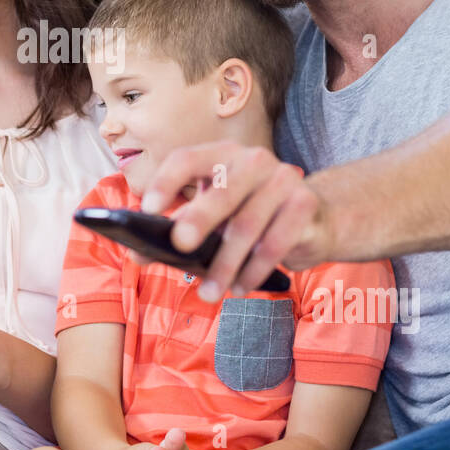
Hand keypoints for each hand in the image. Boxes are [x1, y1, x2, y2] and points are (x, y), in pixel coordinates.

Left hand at [139, 141, 335, 298]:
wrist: (313, 219)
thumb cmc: (249, 215)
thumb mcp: (212, 218)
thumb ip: (176, 230)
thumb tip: (136, 255)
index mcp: (221, 155)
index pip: (187, 159)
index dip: (166, 182)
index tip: (148, 210)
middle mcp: (253, 160)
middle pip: (221, 191)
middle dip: (199, 219)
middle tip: (179, 246)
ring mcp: (282, 179)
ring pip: (247, 225)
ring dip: (225, 265)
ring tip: (208, 293)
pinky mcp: (304, 205)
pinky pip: (275, 243)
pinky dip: (253, 271)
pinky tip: (240, 288)